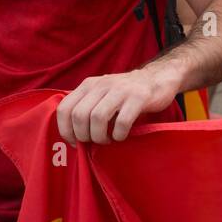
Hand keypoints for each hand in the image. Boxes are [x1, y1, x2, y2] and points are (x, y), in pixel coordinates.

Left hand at [56, 66, 179, 143]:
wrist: (157, 79)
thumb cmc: (125, 93)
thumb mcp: (101, 94)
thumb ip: (86, 107)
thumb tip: (73, 136)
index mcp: (88, 85)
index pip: (64, 108)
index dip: (65, 130)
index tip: (75, 142)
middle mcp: (101, 85)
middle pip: (79, 116)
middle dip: (83, 136)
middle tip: (93, 142)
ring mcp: (120, 90)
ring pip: (97, 118)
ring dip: (99, 136)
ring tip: (107, 140)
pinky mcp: (138, 97)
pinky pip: (121, 122)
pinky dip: (118, 134)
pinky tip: (121, 135)